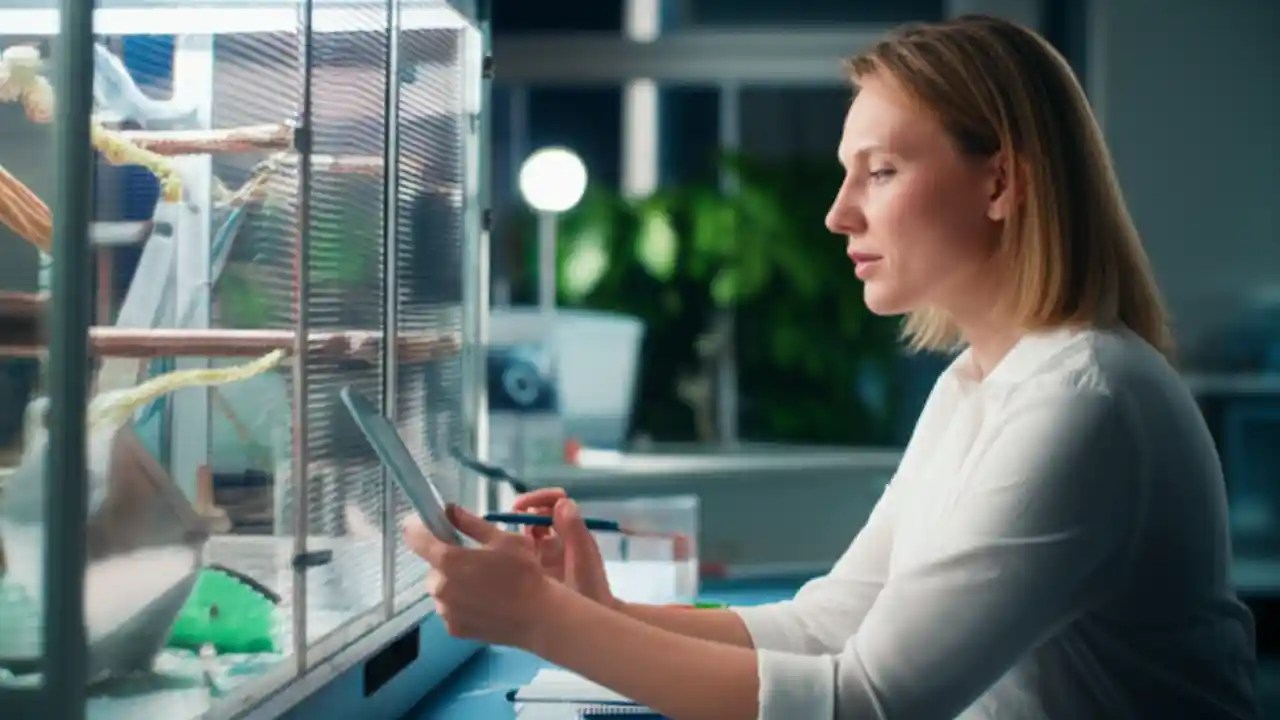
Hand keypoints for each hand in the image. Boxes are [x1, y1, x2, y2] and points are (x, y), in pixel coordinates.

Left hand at [402, 504, 556, 648]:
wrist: (539, 617)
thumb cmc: (524, 573)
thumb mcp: (503, 540)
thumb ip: (471, 524)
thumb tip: (449, 510)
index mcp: (449, 560)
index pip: (416, 538)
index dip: (417, 528)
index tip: (425, 524)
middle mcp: (439, 587)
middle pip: (433, 567)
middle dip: (448, 562)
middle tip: (475, 562)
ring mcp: (445, 611)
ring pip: (441, 589)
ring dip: (454, 584)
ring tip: (483, 586)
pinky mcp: (453, 629)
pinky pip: (450, 609)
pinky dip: (460, 604)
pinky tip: (484, 604)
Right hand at [512, 488, 618, 608]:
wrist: (586, 625)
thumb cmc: (590, 591)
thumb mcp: (582, 559)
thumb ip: (574, 530)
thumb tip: (562, 500)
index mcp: (570, 533)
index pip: (555, 504)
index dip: (541, 498)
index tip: (530, 503)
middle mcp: (556, 540)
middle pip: (537, 514)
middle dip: (524, 509)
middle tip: (513, 514)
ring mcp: (543, 555)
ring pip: (525, 531)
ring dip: (514, 527)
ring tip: (504, 535)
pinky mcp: (531, 571)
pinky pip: (517, 552)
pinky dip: (508, 548)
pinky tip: (500, 553)